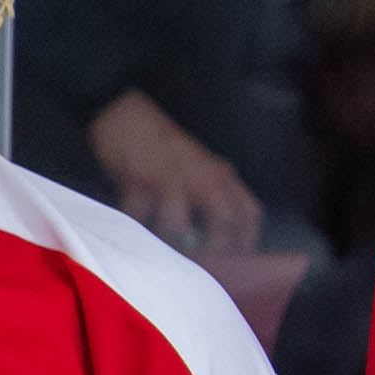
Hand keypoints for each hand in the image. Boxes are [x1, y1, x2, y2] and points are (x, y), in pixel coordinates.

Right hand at [87, 88, 264, 253]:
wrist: (125, 114)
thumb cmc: (162, 148)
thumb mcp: (199, 167)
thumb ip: (212, 195)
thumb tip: (214, 242)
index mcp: (220, 174)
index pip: (249, 213)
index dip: (244, 241)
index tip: (231, 260)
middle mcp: (202, 176)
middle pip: (224, 222)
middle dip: (211, 249)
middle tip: (194, 259)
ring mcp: (172, 178)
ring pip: (178, 227)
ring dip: (167, 241)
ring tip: (158, 240)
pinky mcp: (139, 179)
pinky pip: (139, 216)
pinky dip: (134, 225)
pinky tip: (133, 222)